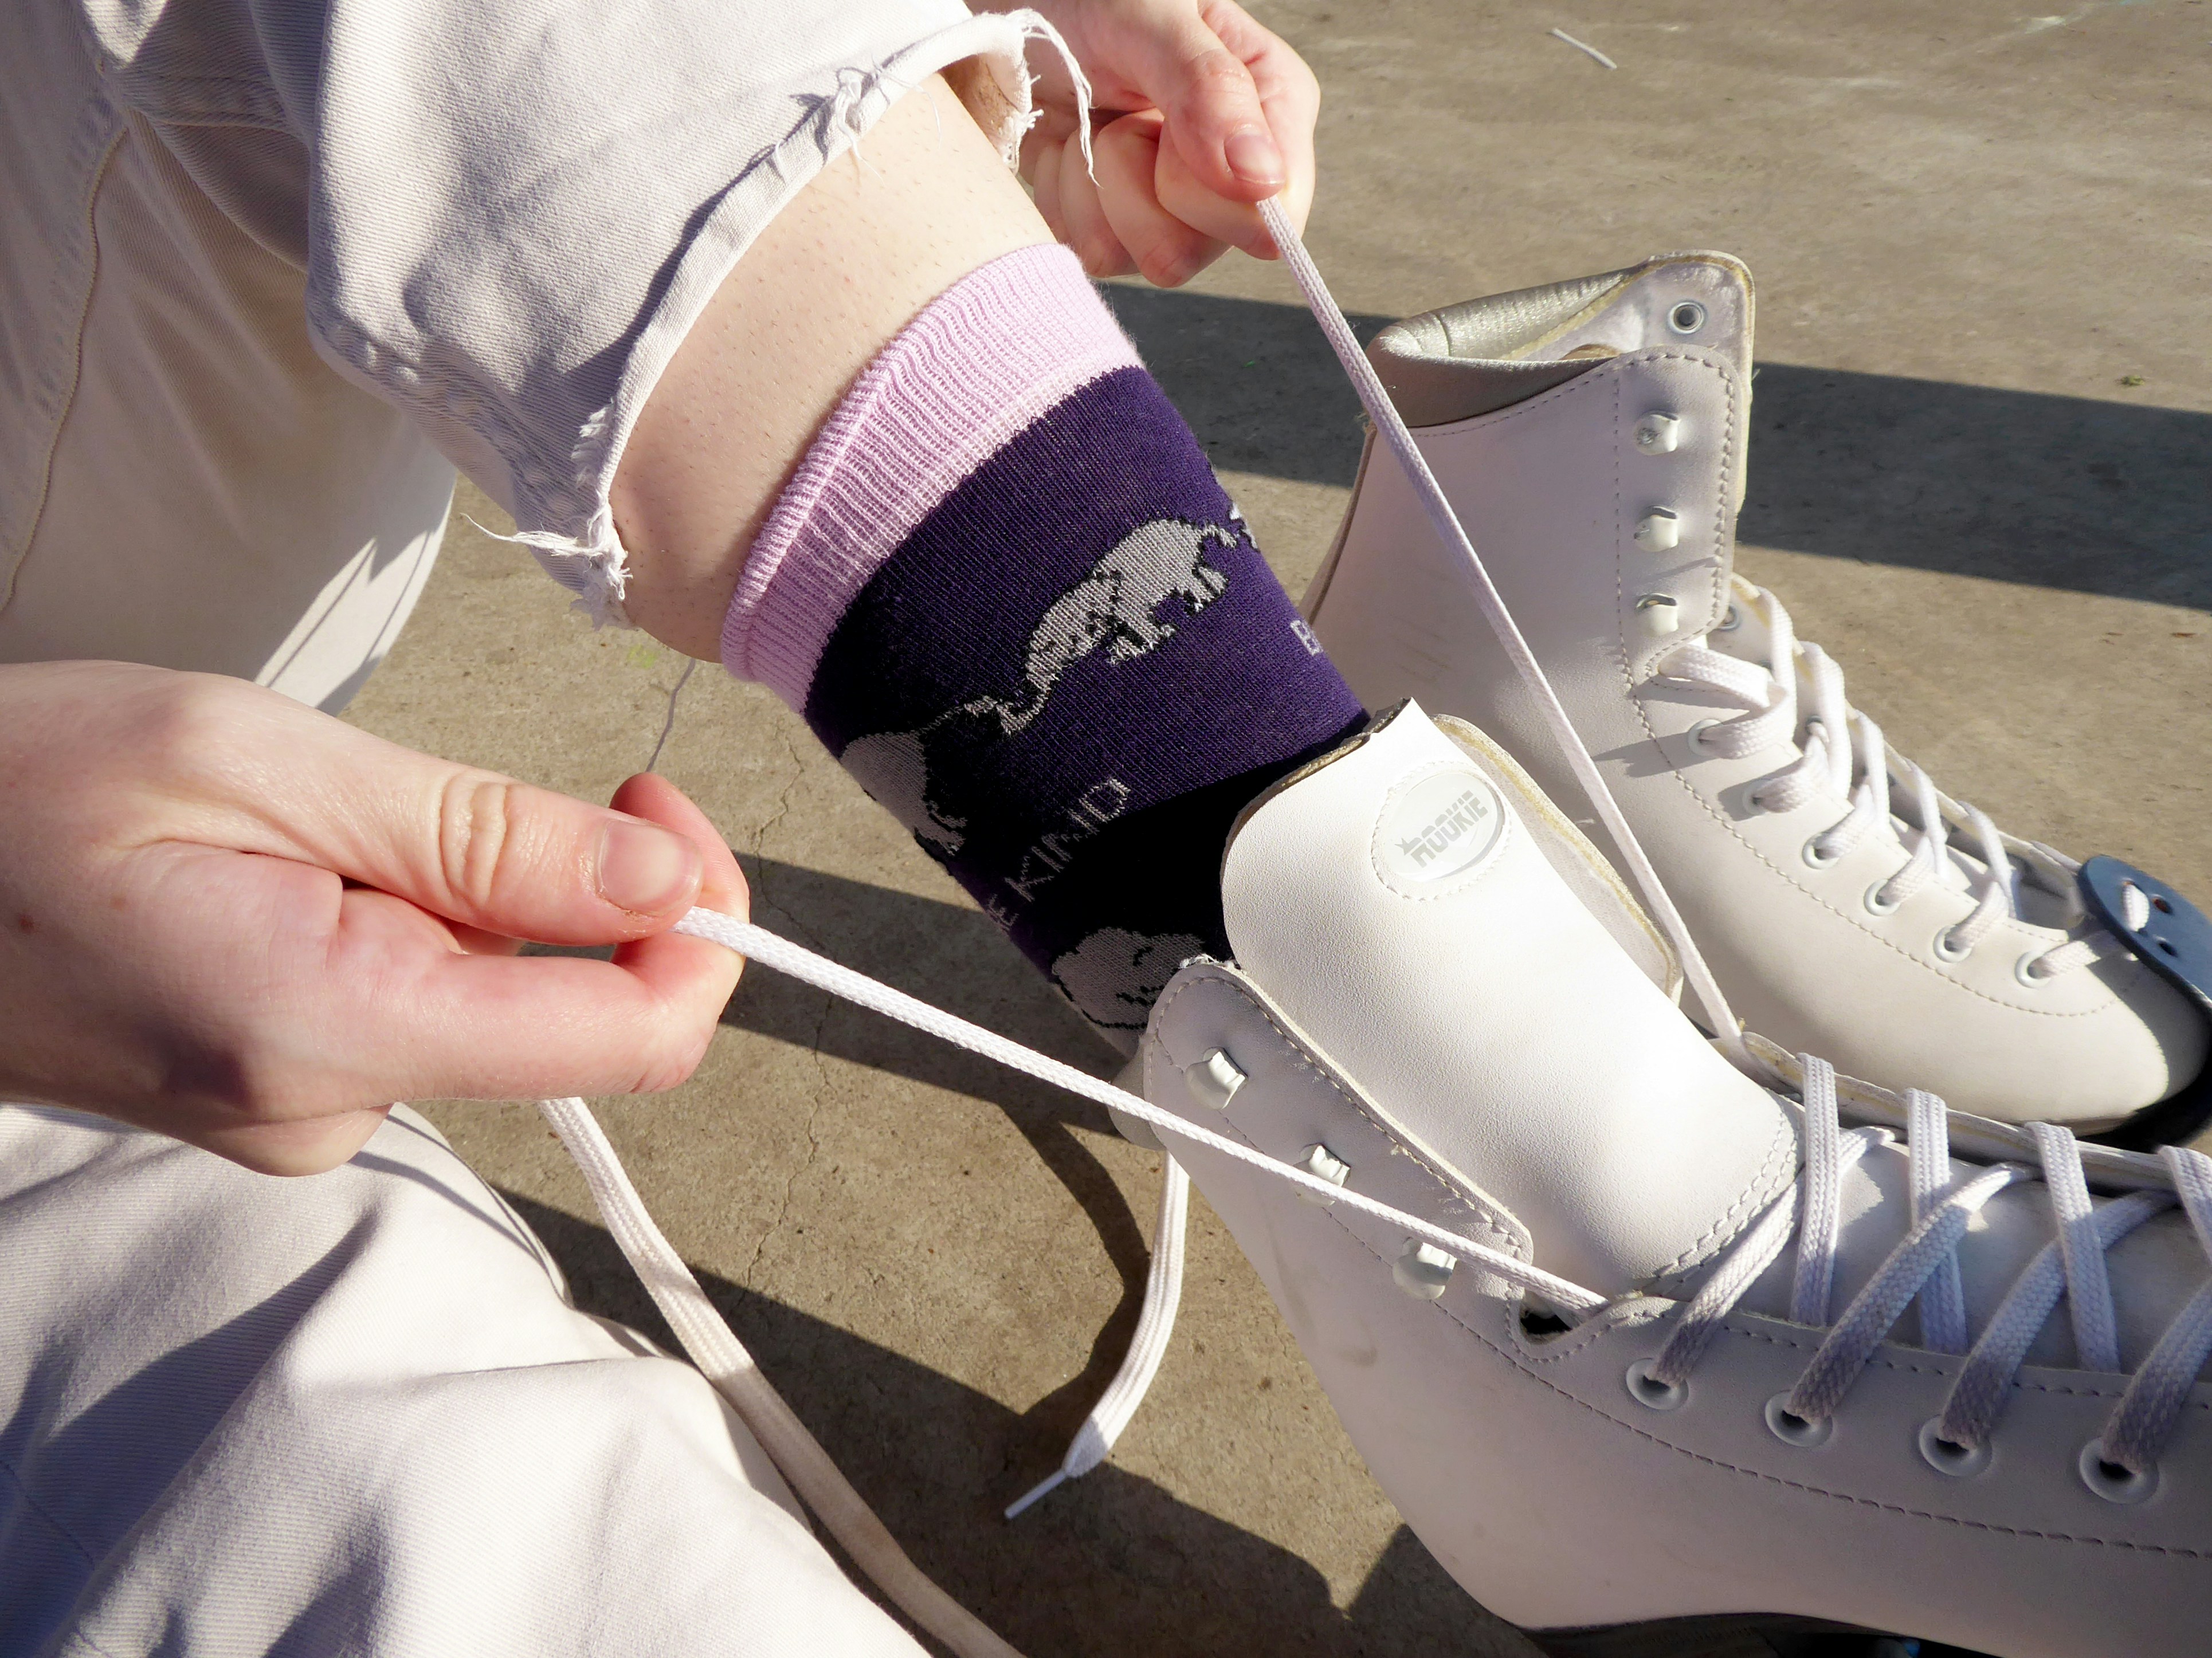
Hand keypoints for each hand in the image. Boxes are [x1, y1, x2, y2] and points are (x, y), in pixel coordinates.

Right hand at [0, 662, 746, 1175]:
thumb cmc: (14, 784)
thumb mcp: (257, 759)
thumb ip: (483, 839)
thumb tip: (666, 887)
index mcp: (333, 1034)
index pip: (631, 1040)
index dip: (697, 926)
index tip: (656, 805)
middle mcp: (328, 1113)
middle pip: (567, 1017)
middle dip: (550, 888)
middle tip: (424, 785)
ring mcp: (297, 1117)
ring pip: (484, 1002)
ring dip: (452, 896)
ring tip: (299, 826)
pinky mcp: (275, 1094)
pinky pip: (408, 1010)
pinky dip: (396, 924)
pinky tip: (278, 870)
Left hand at [995, 0, 1318, 285]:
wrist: (1021, 1)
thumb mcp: (1152, 14)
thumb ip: (1210, 87)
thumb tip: (1263, 181)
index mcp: (1271, 106)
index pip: (1276, 210)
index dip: (1212, 196)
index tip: (1159, 130)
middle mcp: (1232, 170)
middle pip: (1203, 248)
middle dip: (1140, 186)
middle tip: (1120, 115)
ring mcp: (1175, 207)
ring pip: (1149, 260)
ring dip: (1096, 188)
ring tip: (1089, 124)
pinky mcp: (1117, 226)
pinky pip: (1095, 255)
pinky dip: (1064, 197)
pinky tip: (1066, 145)